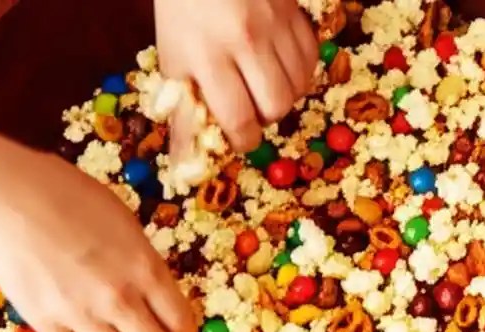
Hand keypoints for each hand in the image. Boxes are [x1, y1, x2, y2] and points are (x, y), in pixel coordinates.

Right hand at [0, 144, 196, 331]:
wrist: (9, 198)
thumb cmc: (68, 194)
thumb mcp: (122, 221)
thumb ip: (139, 260)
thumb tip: (148, 286)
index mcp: (145, 269)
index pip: (180, 320)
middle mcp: (119, 300)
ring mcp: (82, 315)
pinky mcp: (46, 322)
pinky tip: (66, 316)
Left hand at [155, 0, 318, 151]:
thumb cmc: (183, 9)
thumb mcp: (172, 56)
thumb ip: (184, 109)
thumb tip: (187, 163)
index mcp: (206, 54)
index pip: (238, 119)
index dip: (242, 140)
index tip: (237, 138)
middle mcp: (245, 40)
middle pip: (276, 107)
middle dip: (264, 119)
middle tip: (249, 109)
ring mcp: (276, 24)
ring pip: (299, 88)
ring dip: (282, 96)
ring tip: (261, 85)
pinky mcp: (296, 14)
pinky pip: (311, 62)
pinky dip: (298, 73)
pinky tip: (277, 66)